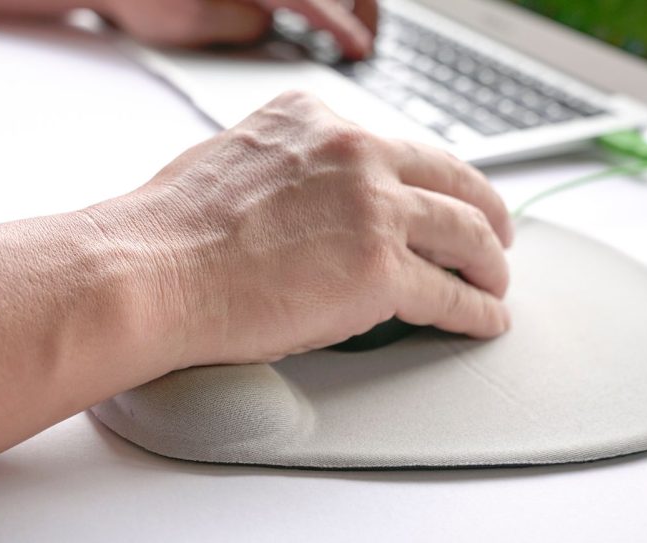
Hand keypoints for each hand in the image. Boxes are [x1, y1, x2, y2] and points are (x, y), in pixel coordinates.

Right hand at [83, 91, 513, 365]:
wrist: (151, 271)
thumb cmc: (170, 229)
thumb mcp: (235, 159)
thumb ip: (288, 167)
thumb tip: (308, 198)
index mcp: (317, 121)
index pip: (399, 148)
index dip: (433, 180)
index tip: (444, 197)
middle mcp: (355, 152)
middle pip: (452, 181)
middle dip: (484, 211)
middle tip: (495, 236)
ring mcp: (373, 209)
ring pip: (465, 233)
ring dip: (489, 263)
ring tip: (495, 282)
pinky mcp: (380, 271)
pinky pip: (449, 293)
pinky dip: (476, 309)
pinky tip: (484, 317)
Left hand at [102, 0, 376, 58]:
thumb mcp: (191, 23)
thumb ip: (243, 26)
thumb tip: (269, 24)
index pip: (315, 0)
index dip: (344, 28)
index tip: (360, 51)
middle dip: (358, 3)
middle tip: (364, 37)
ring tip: (347, 27)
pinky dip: (314, 2)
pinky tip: (314, 17)